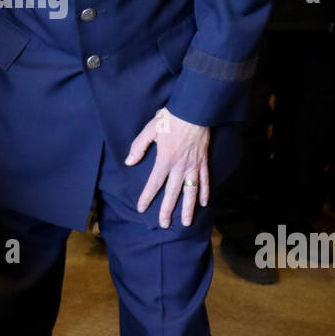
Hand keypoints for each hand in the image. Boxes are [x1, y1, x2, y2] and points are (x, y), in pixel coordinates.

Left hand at [125, 107, 209, 227]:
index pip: (154, 183)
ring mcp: (193, 166)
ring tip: (186, 222)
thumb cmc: (171, 119)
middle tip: (163, 224)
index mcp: (165, 160)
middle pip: (173, 193)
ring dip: (188, 208)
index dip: (147, 197)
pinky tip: (203, 203)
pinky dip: (204, 192)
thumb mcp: (150, 130)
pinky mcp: (203, 162)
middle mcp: (180, 167)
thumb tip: (129, 162)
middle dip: (167, 210)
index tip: (141, 208)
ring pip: (191, 192)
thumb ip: (139, 147)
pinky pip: (204, 180)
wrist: (194, 111)